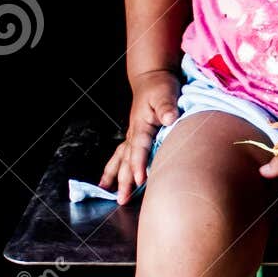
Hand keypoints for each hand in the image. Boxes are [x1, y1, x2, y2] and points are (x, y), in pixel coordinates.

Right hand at [98, 69, 180, 204]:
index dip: (139, 164)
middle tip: (123, 200)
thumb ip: (167, 106)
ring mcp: (132, 135)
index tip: (140, 180)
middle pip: (126, 159)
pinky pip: (122, 154)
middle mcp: (134, 132)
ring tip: (107, 193)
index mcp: (141, 124)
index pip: (139, 148)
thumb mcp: (166, 92)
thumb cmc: (160, 85)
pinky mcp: (135, 136)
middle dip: (124, 180)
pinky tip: (110, 179)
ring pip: (120, 159)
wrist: (151, 77)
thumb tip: (170, 119)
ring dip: (115, 176)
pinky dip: (115, 167)